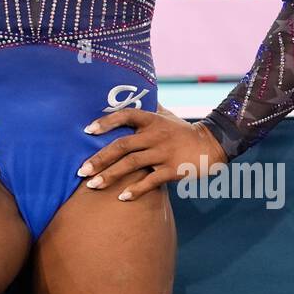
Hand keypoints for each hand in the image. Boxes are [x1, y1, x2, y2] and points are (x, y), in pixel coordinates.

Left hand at [77, 103, 227, 200]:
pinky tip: (121, 197)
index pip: (125, 115)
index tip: (87, 130)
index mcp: (151, 120)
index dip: (106, 121)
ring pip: (131, 165)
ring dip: (110, 176)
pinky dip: (135, 190)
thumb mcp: (166, 115)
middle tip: (81, 170)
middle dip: (99, 158)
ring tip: (92, 185)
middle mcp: (155, 135)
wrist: (212, 145)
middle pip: (122, 146)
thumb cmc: (183, 130)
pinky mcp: (173, 170)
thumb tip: (130, 95)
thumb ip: (147, 108)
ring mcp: (164, 153)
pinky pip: (150, 181)